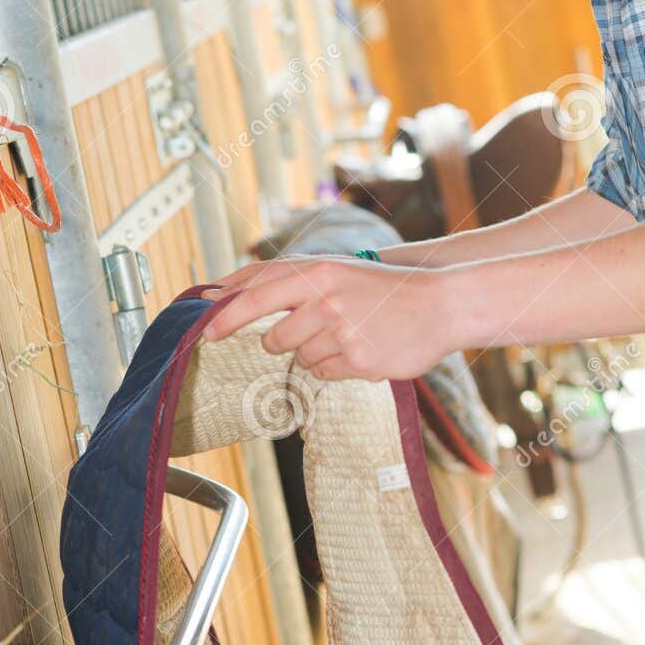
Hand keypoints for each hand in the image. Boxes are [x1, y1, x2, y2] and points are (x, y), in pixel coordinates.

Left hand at [199, 256, 456, 381]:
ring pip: (300, 358)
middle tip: (313, 330)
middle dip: (281, 342)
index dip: (225, 314)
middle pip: (274, 337)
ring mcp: (341, 331)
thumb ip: (291, 280)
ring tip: (346, 336)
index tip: (205, 330)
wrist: (439, 305)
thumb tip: (232, 290)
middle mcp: (325, 299)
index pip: (256, 293)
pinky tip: (360, 349)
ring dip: (315, 354)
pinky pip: (324, 373)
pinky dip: (336, 367)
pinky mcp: (357, 360)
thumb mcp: (337, 271)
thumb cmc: (382, 290)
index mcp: (317, 272)